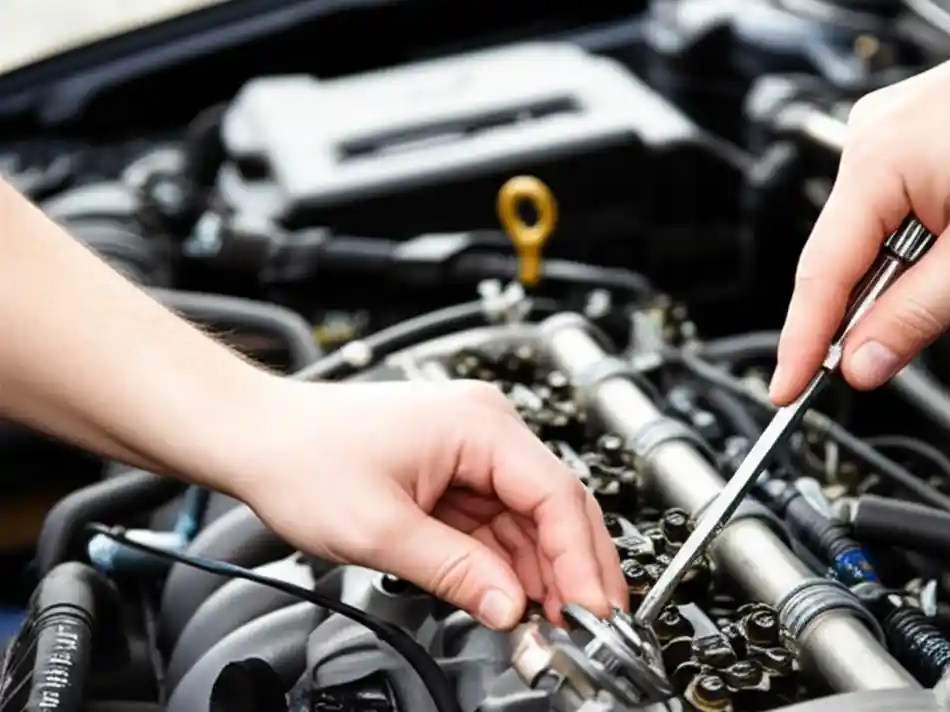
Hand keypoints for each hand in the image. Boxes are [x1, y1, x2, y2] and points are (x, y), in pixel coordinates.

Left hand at [229, 378, 626, 629]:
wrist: (255, 435)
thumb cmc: (301, 456)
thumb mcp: (379, 529)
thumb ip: (454, 572)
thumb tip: (511, 608)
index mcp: (479, 425)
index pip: (556, 495)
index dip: (580, 560)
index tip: (592, 610)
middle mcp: (486, 428)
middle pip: (556, 505)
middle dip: (576, 569)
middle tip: (593, 626)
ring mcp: (474, 450)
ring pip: (532, 519)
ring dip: (544, 572)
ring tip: (555, 625)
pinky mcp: (457, 472)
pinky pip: (500, 522)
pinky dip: (511, 563)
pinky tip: (520, 598)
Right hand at [768, 0, 949, 402]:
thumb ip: (917, 317)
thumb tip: (862, 363)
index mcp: (875, 165)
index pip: (819, 276)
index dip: (802, 344)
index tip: (784, 390)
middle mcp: (871, 140)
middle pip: (851, 257)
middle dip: (896, 303)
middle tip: (949, 318)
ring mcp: (893, 132)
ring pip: (885, 237)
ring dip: (927, 273)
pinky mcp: (919, 132)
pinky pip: (905, 207)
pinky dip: (938, 239)